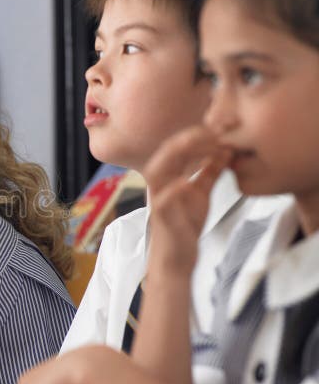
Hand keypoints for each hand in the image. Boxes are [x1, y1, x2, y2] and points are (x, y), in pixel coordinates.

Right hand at [143, 126, 230, 276]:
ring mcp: (158, 199)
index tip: (222, 125)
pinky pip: (162, 200)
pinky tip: (187, 181)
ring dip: (182, 154)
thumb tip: (225, 150)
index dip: (199, 132)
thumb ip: (209, 172)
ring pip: (159, 169)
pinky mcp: (161, 217)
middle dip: (192, 137)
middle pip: (168, 151)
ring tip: (209, 145)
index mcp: (168, 176)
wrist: (176, 258)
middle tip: (219, 130)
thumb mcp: (200, 193)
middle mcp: (160, 184)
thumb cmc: (184, 225)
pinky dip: (173, 189)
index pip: (179, 145)